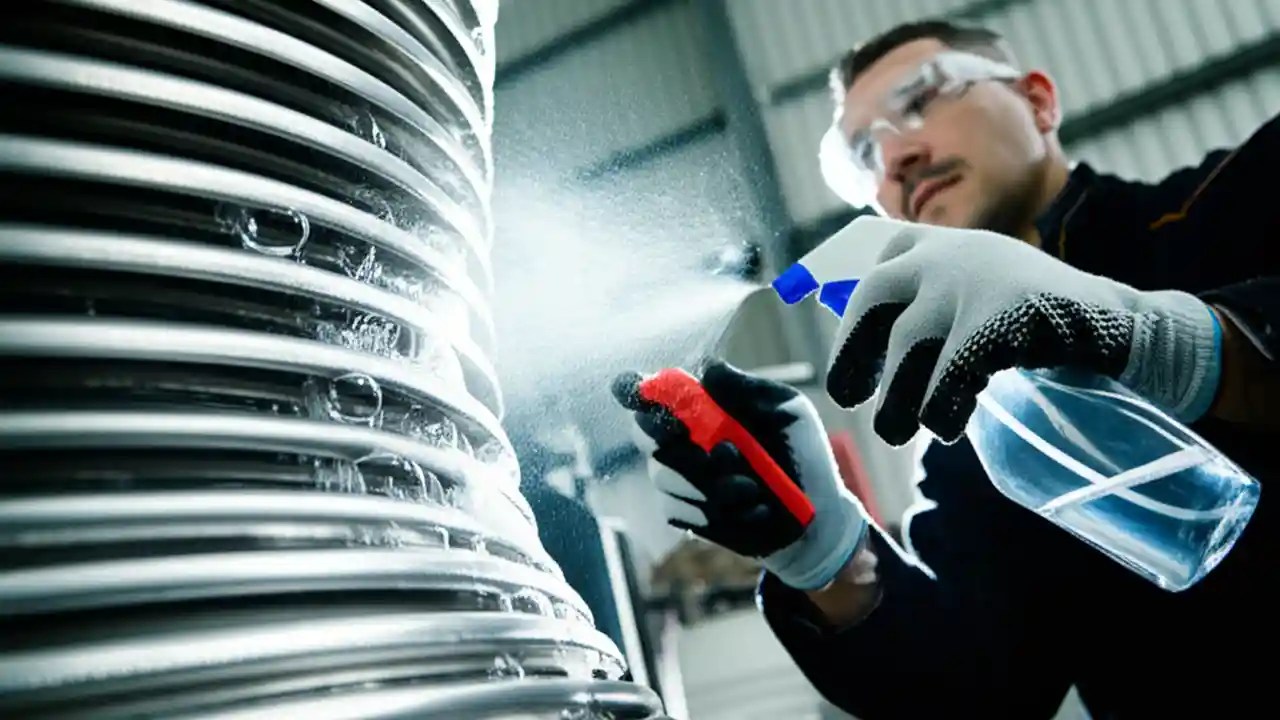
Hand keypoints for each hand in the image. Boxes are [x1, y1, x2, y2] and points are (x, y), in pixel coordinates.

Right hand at [612, 359, 867, 590]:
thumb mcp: (787, 411)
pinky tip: (754, 509)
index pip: (650, 392)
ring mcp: (679, 478)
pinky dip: (721, 510)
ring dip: (714, 482)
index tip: (638, 393)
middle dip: (677, 441)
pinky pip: (679, 509)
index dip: (634, 390)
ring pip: (664, 475)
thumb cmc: (802, 453)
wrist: (817, 515)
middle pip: (643, 433)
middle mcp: (681, 439)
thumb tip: (707, 369)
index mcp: (701, 406)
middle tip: (725, 448)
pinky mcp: (685, 513)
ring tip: (755, 487)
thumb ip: (747, 389)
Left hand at [827, 216, 1220, 444]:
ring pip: (907, 342)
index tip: (844, 358)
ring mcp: (977, 279)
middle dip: (852, 352)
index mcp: (943, 245)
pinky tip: (949, 426)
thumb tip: (863, 354)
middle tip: (848, 397)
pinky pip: (951, 370)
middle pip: (874, 297)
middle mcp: (951, 253)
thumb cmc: (1038, 321)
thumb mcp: (976, 297)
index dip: (850, 312)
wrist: (1119, 326)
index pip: (877, 263)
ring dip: (897, 395)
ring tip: (898, 431)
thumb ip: (928, 308)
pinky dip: (941, 405)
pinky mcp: (1003, 313)